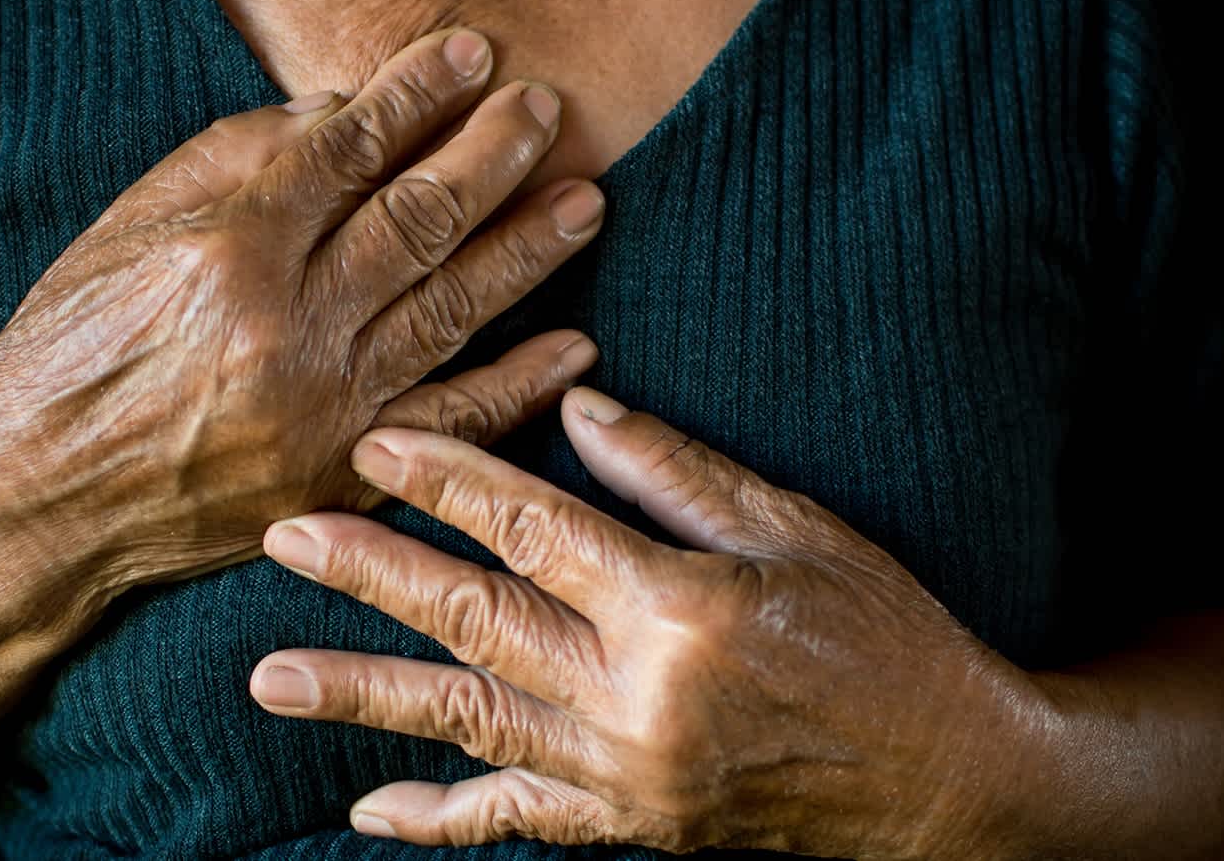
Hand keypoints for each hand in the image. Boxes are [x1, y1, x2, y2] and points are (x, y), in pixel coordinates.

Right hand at [0, 29, 606, 604]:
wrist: (33, 506)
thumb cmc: (63, 354)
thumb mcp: (119, 233)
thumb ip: (228, 164)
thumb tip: (333, 114)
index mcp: (227, 248)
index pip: (350, 149)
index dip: (419, 95)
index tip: (470, 55)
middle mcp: (286, 322)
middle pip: (420, 220)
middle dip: (494, 155)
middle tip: (547, 111)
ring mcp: (321, 404)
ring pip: (453, 310)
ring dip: (529, 252)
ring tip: (586, 201)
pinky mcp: (338, 471)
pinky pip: (451, 424)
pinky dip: (518, 384)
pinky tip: (574, 346)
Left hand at [250, 387, 1049, 858]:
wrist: (955, 783)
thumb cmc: (892, 639)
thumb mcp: (802, 534)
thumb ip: (678, 474)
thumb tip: (575, 406)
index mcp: (680, 610)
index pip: (535, 526)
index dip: (448, 478)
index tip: (374, 442)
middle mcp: (636, 699)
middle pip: (475, 620)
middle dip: (370, 574)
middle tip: (282, 536)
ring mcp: (627, 775)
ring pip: (469, 724)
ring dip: (366, 695)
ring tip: (268, 677)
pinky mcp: (634, 825)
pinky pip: (519, 823)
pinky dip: (441, 817)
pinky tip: (370, 807)